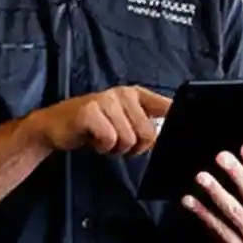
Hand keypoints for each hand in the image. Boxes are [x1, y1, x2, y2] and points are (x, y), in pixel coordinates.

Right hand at [28, 86, 171, 155]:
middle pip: (148, 133)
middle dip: (134, 147)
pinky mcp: (91, 111)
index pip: (166, 106)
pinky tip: (93, 140)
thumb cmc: (92, 126)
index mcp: (135, 95)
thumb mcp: (122, 121)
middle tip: (117, 142)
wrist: (54, 126)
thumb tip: (166, 135)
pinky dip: (102, 148)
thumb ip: (144, 124)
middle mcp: (123, 94)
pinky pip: (110, 140)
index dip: (177, 121)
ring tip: (103, 140)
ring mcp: (106, 100)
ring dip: (115, 149)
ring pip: (129, 139)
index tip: (188, 131)